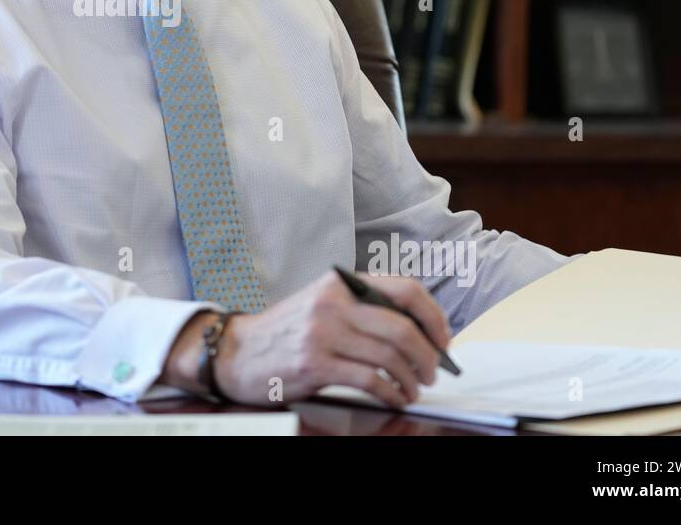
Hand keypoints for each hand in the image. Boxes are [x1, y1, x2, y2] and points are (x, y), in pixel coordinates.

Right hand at [213, 270, 450, 407]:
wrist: (236, 351)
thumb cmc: (286, 331)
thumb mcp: (322, 304)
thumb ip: (362, 308)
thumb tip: (418, 331)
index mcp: (340, 283)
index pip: (404, 289)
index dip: (433, 316)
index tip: (443, 339)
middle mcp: (332, 303)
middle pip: (401, 327)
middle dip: (428, 355)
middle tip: (432, 372)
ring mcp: (322, 333)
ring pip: (389, 356)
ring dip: (411, 379)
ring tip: (412, 389)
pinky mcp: (314, 364)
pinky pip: (369, 380)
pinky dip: (391, 393)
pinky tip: (393, 398)